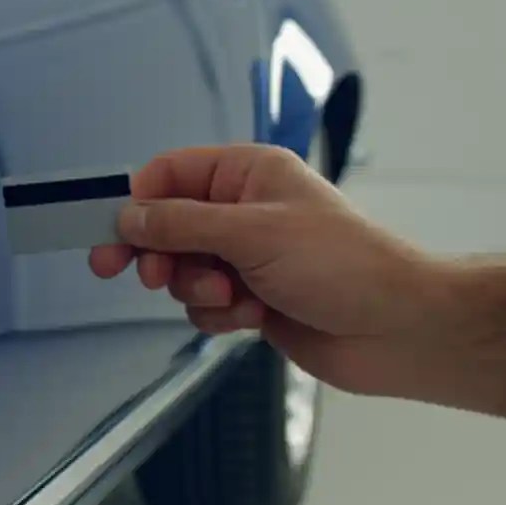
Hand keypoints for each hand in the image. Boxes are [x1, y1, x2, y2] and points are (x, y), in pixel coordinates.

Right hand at [89, 145, 505, 426]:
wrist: (396, 330)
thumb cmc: (345, 266)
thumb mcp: (252, 233)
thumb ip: (182, 225)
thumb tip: (129, 217)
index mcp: (248, 174)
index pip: (170, 175)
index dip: (137, 204)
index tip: (109, 234)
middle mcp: (245, 211)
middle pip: (168, 226)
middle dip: (161, 255)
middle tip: (148, 275)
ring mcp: (248, 257)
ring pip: (183, 271)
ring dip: (198, 290)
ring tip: (233, 295)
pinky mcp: (252, 298)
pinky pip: (205, 305)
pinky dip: (219, 314)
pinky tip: (251, 316)